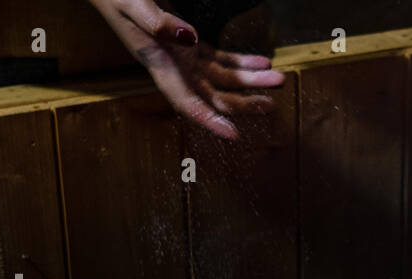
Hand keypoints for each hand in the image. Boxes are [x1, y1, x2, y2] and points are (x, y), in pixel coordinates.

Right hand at [88, 0, 283, 138]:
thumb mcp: (133, 4)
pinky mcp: (188, 44)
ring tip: (278, 79)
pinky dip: (241, 63)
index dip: (209, 120)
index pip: (186, 101)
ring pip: (221, 79)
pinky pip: (219, 59)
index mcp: (157, 63)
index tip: (232, 134)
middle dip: (242, 103)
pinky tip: (261, 63)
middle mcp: (172, 67)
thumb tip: (191, 38)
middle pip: (212, 95)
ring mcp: (181, 57)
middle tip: (270, 104)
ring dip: (250, 82)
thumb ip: (159, 23)